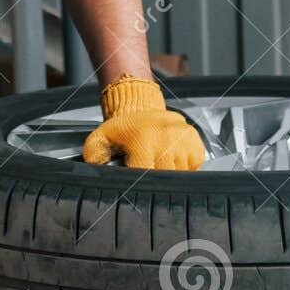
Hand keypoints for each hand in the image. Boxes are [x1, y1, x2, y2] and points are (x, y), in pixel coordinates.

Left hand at [82, 74, 205, 170]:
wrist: (143, 107)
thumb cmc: (124, 127)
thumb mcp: (102, 136)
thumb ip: (94, 152)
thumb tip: (96, 167)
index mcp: (144, 142)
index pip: (147, 175)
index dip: (141, 182)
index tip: (137, 181)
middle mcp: (167, 141)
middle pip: (165, 177)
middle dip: (156, 179)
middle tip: (147, 170)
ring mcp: (183, 142)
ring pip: (182, 175)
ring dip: (171, 174)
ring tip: (158, 163)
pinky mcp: (195, 143)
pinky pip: (194, 167)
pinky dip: (185, 168)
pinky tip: (171, 159)